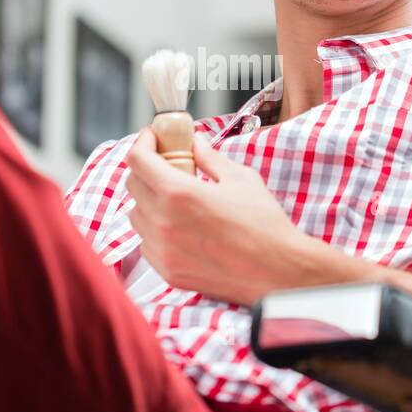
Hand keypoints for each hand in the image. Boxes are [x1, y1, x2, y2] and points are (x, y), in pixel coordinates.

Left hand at [123, 128, 318, 305]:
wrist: (279, 273)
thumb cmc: (265, 225)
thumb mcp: (240, 179)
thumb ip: (210, 158)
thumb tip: (195, 142)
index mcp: (179, 194)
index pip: (138, 160)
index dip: (143, 143)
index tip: (153, 138)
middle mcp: (163, 222)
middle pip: (132, 185)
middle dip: (146, 169)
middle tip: (168, 166)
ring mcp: (162, 250)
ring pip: (136, 215)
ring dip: (149, 201)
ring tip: (176, 200)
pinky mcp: (167, 272)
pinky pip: (146, 243)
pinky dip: (155, 230)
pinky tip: (180, 227)